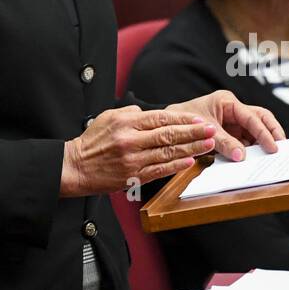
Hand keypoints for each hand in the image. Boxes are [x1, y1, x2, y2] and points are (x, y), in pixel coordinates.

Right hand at [62, 106, 218, 196]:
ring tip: (208, 146)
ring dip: (190, 149)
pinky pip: (159, 170)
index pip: (161, 118)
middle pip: (168, 135)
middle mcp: (131, 140)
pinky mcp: (133, 176)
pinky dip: (175, 166)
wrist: (77, 166)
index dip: (183, 120)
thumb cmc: (92, 141)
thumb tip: (149, 114)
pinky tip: (189, 162)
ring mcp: (133, 160)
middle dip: (193, 133)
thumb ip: (130, 113)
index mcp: (126, 123)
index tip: (199, 120)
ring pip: (167, 153)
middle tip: (211, 131)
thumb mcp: (108, 117)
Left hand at [165, 90, 284, 161]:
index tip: (273, 147)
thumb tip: (241, 157)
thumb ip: (223, 143)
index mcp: (227, 102)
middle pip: (261, 118)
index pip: (252, 116)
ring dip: (262, 143)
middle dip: (272, 132)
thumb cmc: (183, 121)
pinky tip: (257, 160)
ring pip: (255, 130)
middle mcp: (233, 110)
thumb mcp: (204, 132)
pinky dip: (252, 150)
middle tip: (281, 149)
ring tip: (271, 158)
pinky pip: (246, 141)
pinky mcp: (231, 133)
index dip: (264, 132)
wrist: (168, 127)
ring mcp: (233, 122)